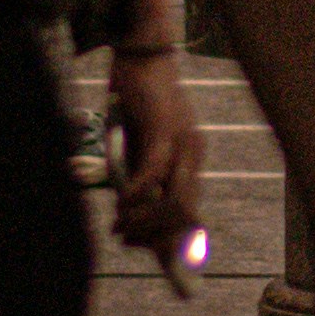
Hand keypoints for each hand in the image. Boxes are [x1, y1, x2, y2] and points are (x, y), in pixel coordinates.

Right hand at [106, 44, 208, 285]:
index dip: (174, 241)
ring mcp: (184, 143)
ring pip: (173, 200)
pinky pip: (154, 172)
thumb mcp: (137, 145)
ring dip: (144, 220)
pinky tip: (121, 202)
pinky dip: (137, 193)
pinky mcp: (167, 129)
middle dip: (156, 238)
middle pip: (185, 215)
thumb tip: (128, 211)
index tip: (158, 262)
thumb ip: (137, 174)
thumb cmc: (135, 99)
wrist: (142, 54)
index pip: (191, 212)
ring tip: (119, 225)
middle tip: (126, 241)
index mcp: (191, 160)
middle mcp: (194, 154)